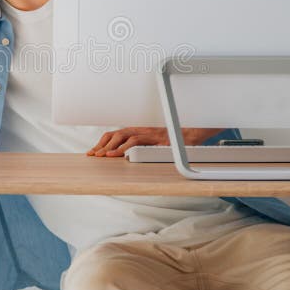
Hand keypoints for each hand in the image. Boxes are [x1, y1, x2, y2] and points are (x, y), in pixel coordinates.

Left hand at [86, 127, 224, 156]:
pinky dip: (124, 148)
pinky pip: (136, 140)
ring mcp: (148, 132)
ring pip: (123, 135)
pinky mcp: (155, 137)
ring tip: (102, 157)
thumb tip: (132, 160)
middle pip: (115, 133)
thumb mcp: (159, 146)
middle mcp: (142, 129)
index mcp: (141, 130)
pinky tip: (117, 155)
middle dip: (102, 144)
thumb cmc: (178, 141)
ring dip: (110, 147)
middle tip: (93, 155)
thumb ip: (146, 149)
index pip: (117, 133)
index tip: (94, 152)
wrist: (196, 133)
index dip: (104, 142)